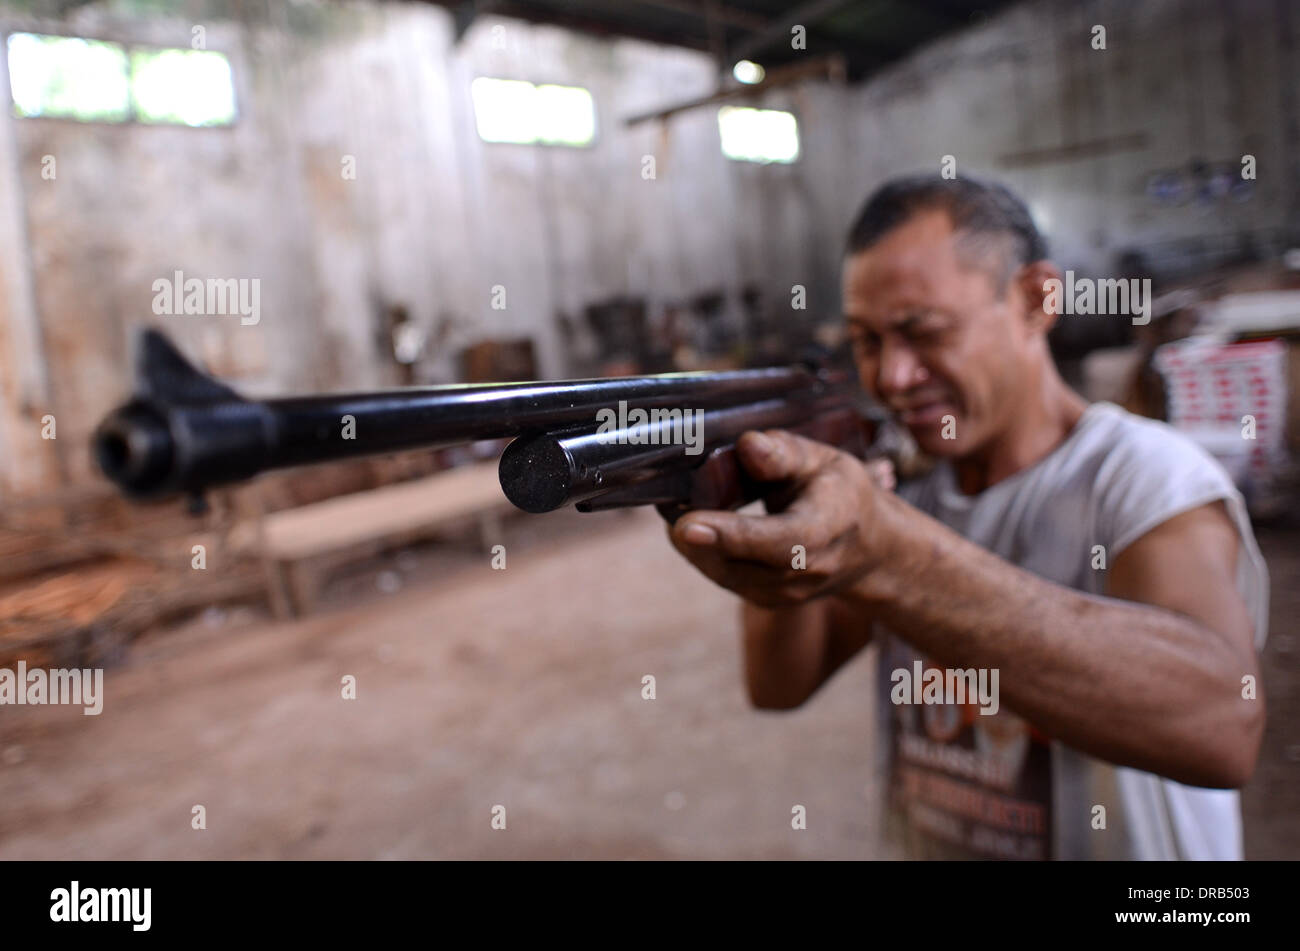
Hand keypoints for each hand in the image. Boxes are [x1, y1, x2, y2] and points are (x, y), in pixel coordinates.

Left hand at [667, 430, 890, 606]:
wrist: (868, 547)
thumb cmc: (840, 494)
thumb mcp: (822, 460)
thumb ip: (783, 453)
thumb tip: (747, 445)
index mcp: (826, 529)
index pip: (776, 540)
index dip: (730, 535)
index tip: (685, 524)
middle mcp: (807, 571)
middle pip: (740, 563)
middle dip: (696, 537)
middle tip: (668, 504)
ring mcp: (785, 594)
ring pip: (724, 572)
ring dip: (695, 544)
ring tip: (678, 510)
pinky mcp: (765, 600)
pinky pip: (723, 576)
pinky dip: (703, 552)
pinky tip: (694, 527)